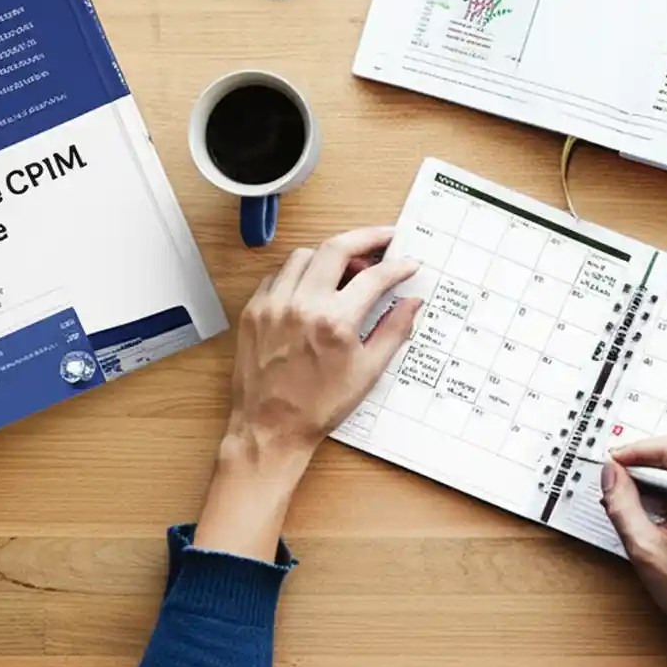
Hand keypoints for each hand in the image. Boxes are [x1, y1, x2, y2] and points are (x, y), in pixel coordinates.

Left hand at [194, 227, 421, 560]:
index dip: (396, 266)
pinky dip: (298, 273)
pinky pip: (277, 275)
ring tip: (346, 268)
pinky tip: (311, 287)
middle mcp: (302, 306)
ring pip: (304, 255)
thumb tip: (411, 303)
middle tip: (382, 240)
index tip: (406, 264)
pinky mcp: (254, 311)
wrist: (270, 428)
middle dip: (365, 238)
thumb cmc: (318, 407)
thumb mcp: (368, 372)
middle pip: (336, 247)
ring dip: (329, 255)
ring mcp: (274, 305)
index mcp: (335, 322)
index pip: (374, 277)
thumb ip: (393, 331)